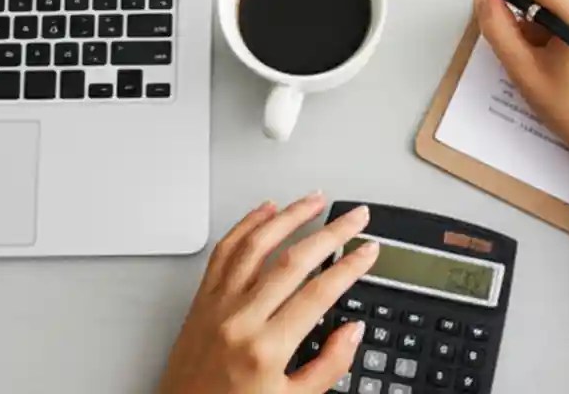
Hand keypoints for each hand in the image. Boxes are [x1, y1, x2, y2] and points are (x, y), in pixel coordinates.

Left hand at [158, 193, 379, 393]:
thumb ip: (328, 366)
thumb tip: (352, 331)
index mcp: (267, 348)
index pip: (319, 293)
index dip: (349, 267)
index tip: (368, 250)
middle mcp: (240, 319)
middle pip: (293, 261)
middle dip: (330, 233)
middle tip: (355, 217)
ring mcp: (217, 305)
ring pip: (256, 245)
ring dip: (289, 217)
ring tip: (314, 201)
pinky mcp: (201, 300)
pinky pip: (224, 252)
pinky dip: (246, 225)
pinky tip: (265, 211)